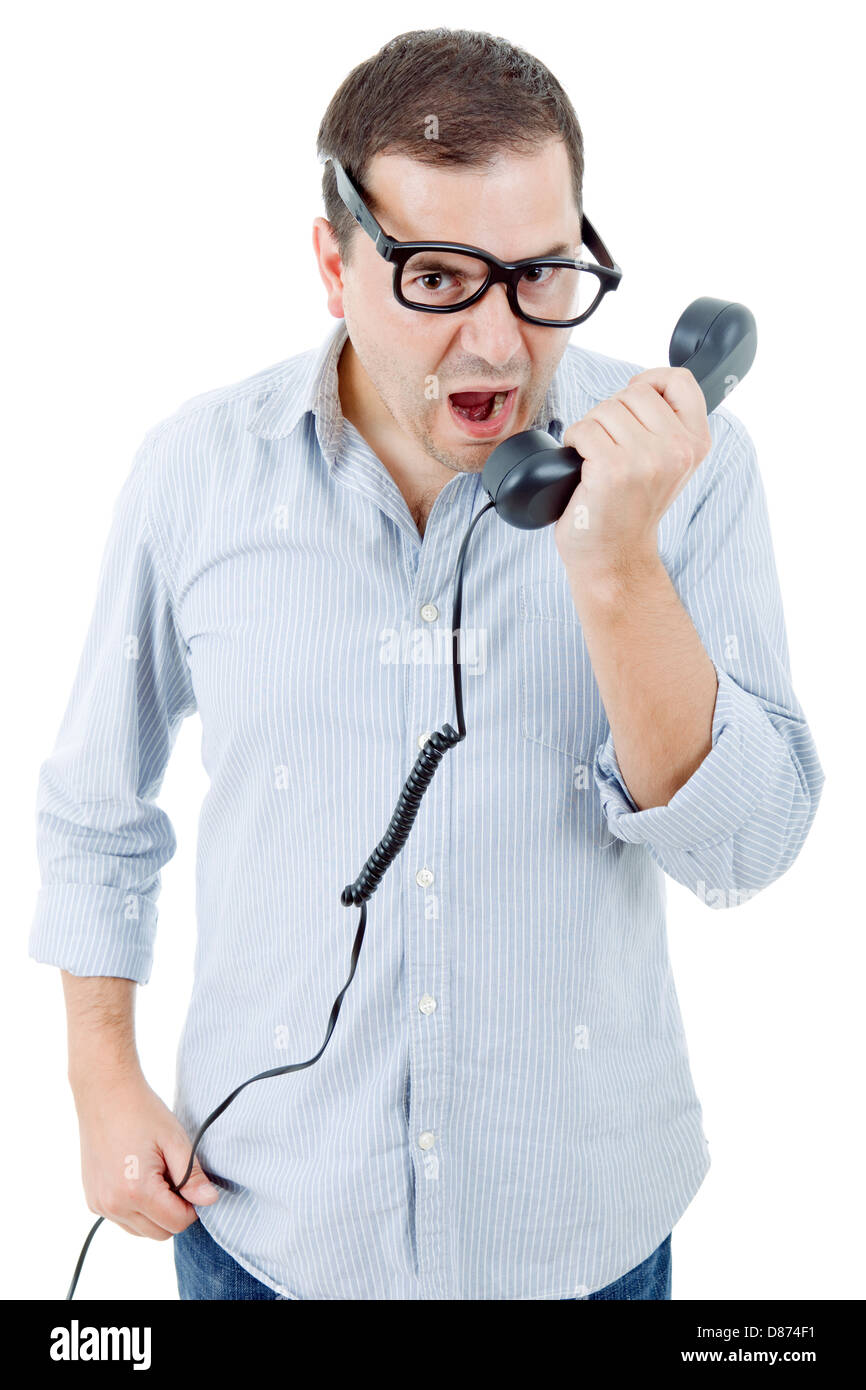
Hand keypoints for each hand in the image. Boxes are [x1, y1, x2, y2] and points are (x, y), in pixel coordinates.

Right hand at [72, 1071, 219, 1239]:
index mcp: (137, 1191)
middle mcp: (114, 1205)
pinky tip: (139, 1178)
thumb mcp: (175, 1140)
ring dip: (155, 1213)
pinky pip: (123, 1220)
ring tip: (155, 1175)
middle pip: (159, 1233)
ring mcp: (100, 1205)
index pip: (177, 1223)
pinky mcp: (93, 1201)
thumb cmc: (142, 1112)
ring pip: (141, 1230)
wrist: (106, 1094)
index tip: (192, 1183)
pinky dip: (136, 1208)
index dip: (192, 1206)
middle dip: (174, 1211)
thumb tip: (209, 1201)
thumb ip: (193, 1176)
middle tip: (174, 1177)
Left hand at [554, 366, 711, 582]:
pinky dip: (572, 442)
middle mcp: (677, 450)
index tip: (633, 406)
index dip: (651, 381)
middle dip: (612, 413)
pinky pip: (583, 428)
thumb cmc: (631, 509)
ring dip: (591, 429)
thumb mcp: (667, 464)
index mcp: (696, 444)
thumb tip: (642, 385)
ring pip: (606, 408)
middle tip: (610, 447)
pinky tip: (580, 465)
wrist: (614, 557)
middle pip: (634, 392)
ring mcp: (646, 459)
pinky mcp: (613, 470)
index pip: (680, 380)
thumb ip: (666, 426)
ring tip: (595, 459)